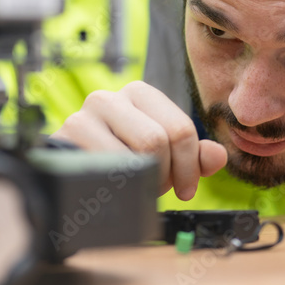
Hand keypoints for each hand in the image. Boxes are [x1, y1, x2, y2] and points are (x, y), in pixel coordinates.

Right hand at [53, 81, 227, 199]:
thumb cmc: (122, 161)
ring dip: (140, 183)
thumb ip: (194, 156)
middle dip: (164, 175)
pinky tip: (112, 189)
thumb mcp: (164, 158)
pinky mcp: (66, 137)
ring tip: (135, 189)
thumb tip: (218, 156)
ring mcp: (84, 114)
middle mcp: (110, 97)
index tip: (186, 189)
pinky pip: (104, 168)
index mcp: (139, 94)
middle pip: (157, 140)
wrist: (75, 174)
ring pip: (130, 155)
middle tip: (158, 190)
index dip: (188, 166)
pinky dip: (115, 187)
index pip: (180, 128)